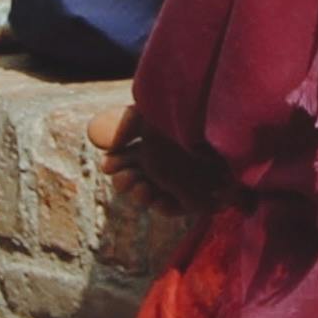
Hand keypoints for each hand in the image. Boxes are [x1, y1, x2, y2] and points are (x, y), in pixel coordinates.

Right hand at [104, 103, 221, 207]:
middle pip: (140, 180)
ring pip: (158, 195)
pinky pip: (181, 207)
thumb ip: (125, 123)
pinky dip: (167, 206)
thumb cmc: (187, 110)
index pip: (128, 161)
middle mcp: (169, 164)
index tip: (108, 164)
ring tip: (141, 189)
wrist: (223, 112)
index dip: (116, 165)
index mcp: (154, 144)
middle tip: (124, 179)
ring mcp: (186, 179)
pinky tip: (160, 201)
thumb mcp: (155, 112)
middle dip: (128, 182)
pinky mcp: (204, 194)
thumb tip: (93, 137)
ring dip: (143, 195)